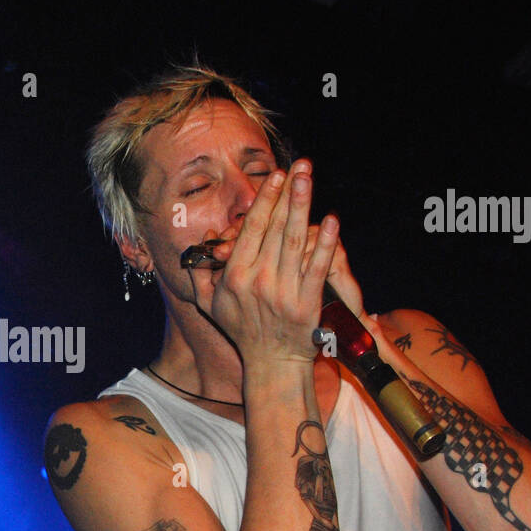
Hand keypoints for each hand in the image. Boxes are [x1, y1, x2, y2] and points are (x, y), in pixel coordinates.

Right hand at [202, 159, 339, 365]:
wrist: (272, 364)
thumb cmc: (241, 331)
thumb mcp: (209, 305)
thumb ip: (198, 275)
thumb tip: (198, 245)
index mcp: (234, 277)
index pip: (252, 229)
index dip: (266, 200)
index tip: (277, 177)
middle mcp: (258, 281)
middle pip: (275, 228)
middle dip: (288, 193)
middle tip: (300, 166)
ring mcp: (284, 293)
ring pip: (296, 242)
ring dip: (303, 207)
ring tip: (311, 180)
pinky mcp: (307, 304)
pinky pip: (317, 268)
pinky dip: (326, 244)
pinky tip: (332, 221)